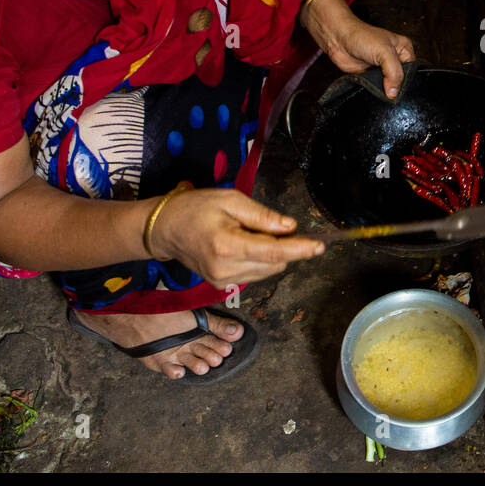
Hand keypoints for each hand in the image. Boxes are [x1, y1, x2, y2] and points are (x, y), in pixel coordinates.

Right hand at [150, 188, 321, 287]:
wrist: (163, 230)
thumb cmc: (194, 209)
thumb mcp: (229, 200)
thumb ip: (262, 215)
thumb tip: (290, 227)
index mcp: (227, 246)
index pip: (274, 251)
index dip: (300, 249)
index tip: (320, 246)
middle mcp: (226, 270)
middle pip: (275, 262)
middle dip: (286, 246)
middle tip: (275, 225)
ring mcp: (223, 281)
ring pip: (268, 270)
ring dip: (272, 253)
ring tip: (251, 232)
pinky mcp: (222, 285)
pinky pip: (255, 273)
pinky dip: (260, 259)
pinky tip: (246, 244)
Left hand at [303, 0, 415, 97]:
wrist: (338, 39)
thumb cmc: (361, 36)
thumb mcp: (385, 52)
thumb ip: (394, 73)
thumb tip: (394, 92)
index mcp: (404, 49)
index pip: (412, 71)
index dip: (406, 80)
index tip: (399, 88)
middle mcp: (394, 59)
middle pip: (401, 80)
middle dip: (395, 86)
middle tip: (389, 91)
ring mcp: (382, 68)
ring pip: (389, 86)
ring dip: (384, 90)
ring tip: (379, 88)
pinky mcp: (370, 76)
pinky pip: (376, 88)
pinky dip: (374, 91)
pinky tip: (372, 89)